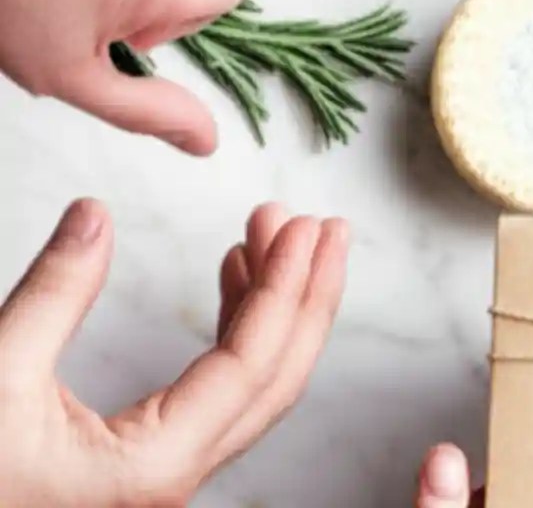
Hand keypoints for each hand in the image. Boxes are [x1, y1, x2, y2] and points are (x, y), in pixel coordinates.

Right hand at [0, 200, 346, 506]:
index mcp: (154, 466)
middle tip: (322, 226)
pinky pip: (221, 391)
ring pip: (255, 385)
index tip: (306, 228)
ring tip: (276, 237)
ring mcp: (169, 473)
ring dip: (273, 307)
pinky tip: (235, 280)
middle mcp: (178, 476)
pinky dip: (236, 330)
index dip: (287, 287)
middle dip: (307, 295)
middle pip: (278, 377)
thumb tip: (94, 215)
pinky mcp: (151, 462)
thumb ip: (53, 296)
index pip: (252, 364)